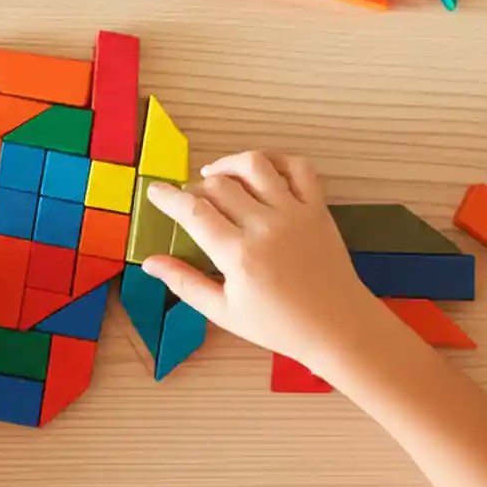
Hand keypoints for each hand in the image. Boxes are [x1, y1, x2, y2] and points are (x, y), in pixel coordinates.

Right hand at [142, 150, 387, 364]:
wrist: (337, 327)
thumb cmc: (278, 325)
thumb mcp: (224, 312)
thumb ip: (185, 283)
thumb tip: (149, 262)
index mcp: (239, 256)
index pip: (193, 211)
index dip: (168, 197)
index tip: (154, 191)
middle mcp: (266, 227)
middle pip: (219, 185)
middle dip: (195, 187)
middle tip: (189, 200)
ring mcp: (295, 213)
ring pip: (255, 165)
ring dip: (229, 163)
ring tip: (216, 174)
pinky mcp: (317, 208)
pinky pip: (297, 167)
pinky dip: (275, 159)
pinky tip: (258, 170)